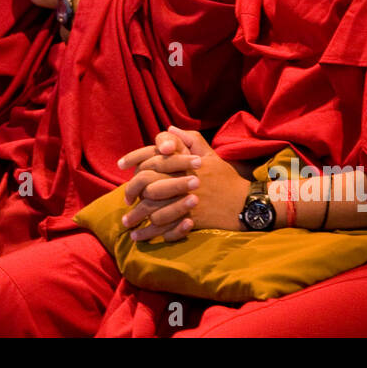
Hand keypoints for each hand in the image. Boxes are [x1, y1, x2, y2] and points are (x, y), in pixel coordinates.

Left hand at [121, 126, 249, 240]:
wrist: (246, 202)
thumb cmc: (225, 178)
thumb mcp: (210, 154)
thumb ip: (189, 140)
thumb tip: (169, 130)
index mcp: (184, 162)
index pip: (152, 157)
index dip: (133, 160)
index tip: (120, 166)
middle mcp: (183, 179)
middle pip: (148, 185)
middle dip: (131, 194)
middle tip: (125, 203)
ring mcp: (187, 200)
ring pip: (154, 210)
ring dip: (138, 219)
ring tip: (128, 226)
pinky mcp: (193, 218)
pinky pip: (166, 227)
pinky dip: (152, 233)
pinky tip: (142, 237)